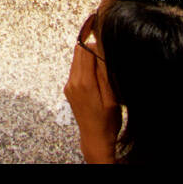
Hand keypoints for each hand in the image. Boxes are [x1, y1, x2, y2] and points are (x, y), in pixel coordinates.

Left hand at [63, 42, 120, 162]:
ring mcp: (69, 86)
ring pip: (77, 59)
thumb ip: (105, 72)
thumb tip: (102, 50)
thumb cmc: (107, 121)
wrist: (95, 138)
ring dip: (89, 59)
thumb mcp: (112, 96)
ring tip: (102, 73)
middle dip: (93, 50)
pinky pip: (76, 70)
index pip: (85, 49)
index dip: (98, 45)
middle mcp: (73, 82)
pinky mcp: (69, 89)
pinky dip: (86, 68)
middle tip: (106, 61)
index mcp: (84, 82)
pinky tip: (96, 80)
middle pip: (78, 51)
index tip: (108, 50)